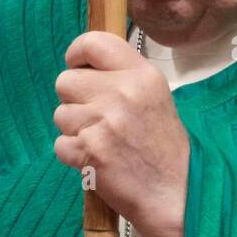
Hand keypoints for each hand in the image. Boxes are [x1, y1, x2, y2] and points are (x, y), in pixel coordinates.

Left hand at [53, 31, 189, 236]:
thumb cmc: (164, 147)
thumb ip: (123, 76)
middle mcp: (122, 92)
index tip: (77, 65)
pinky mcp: (90, 151)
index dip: (76, 53)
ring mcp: (104, 122)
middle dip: (74, 99)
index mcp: (141, 74)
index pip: (93, 42)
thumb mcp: (155, 96)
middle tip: (95, 116)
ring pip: (60, 114)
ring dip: (74, 129)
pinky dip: (73, 155)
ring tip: (102, 141)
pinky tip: (97, 160)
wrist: (177, 194)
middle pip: (66, 80)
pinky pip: (60, 144)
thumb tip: (85, 64)